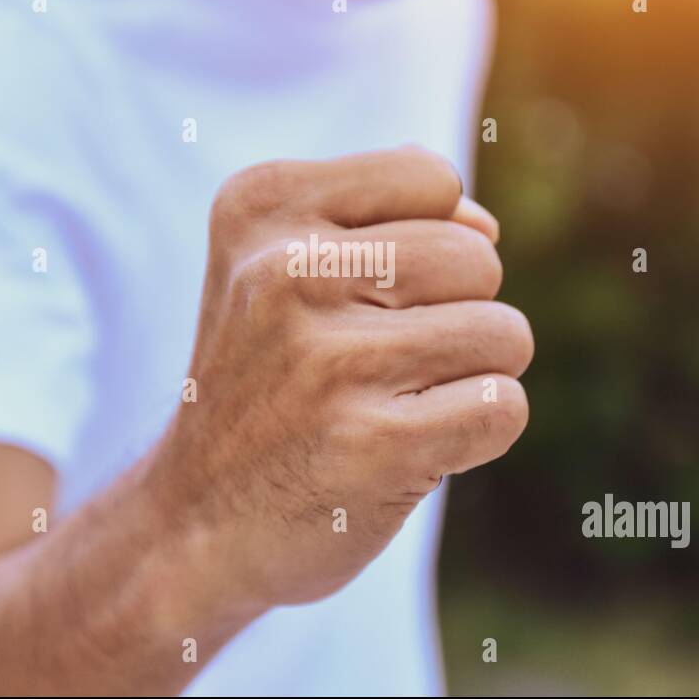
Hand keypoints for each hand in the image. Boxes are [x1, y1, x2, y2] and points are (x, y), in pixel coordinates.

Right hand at [144, 146, 532, 610]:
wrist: (194, 521)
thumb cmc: (267, 381)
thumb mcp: (278, 264)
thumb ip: (384, 213)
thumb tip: (486, 228)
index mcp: (260, 207)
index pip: (430, 177)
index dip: (427, 241)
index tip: (363, 295)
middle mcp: (285, 272)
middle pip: (478, 259)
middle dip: (457, 313)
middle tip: (381, 364)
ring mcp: (329, 360)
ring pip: (503, 332)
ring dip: (471, 376)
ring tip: (393, 403)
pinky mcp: (374, 442)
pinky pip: (502, 405)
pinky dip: (477, 432)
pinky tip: (409, 447)